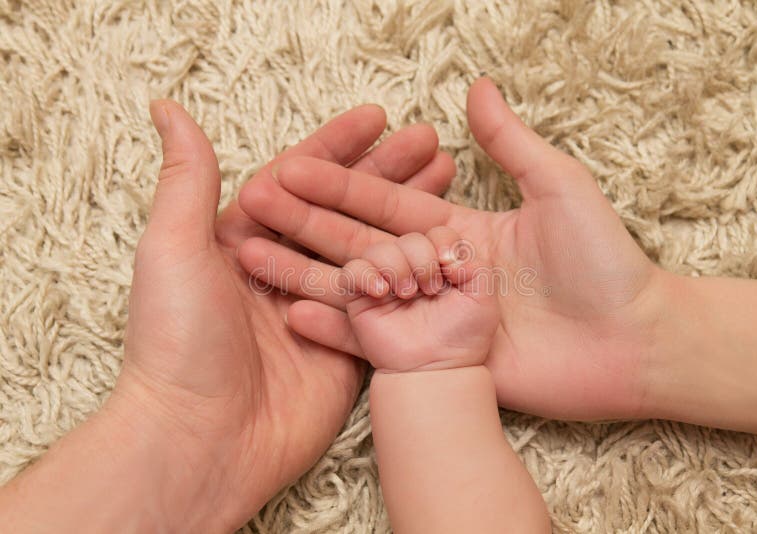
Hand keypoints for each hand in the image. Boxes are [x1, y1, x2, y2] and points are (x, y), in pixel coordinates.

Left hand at [101, 100, 454, 529]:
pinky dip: (411, 265)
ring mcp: (318, 306)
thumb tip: (167, 108)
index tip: (376, 117)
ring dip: (408, 209)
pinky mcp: (346, 343)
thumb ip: (185, 180)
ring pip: (371, 244)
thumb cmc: (178, 342)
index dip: (338, 146)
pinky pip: (383, 297)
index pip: (298, 177)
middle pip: (344, 206)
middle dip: (386, 171)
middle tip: (427, 141)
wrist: (202, 439)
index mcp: (242, 239)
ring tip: (446, 175)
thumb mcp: (173, 249)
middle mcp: (282, 269)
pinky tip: (444, 240)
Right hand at [237, 77, 659, 421]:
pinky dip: (332, 327)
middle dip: (305, 222)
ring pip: (355, 290)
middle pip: (358, 243)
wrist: (629, 345)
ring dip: (303, 271)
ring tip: (252, 254)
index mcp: (460, 232)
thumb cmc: (603, 264)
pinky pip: (372, 342)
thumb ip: (512, 144)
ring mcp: (430, 318)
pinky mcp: (432, 358)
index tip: (292, 166)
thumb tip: (477, 87)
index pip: (386, 204)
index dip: (339, 185)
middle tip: (253, 201)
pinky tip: (289, 311)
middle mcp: (436, 273)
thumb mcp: (558, 190)